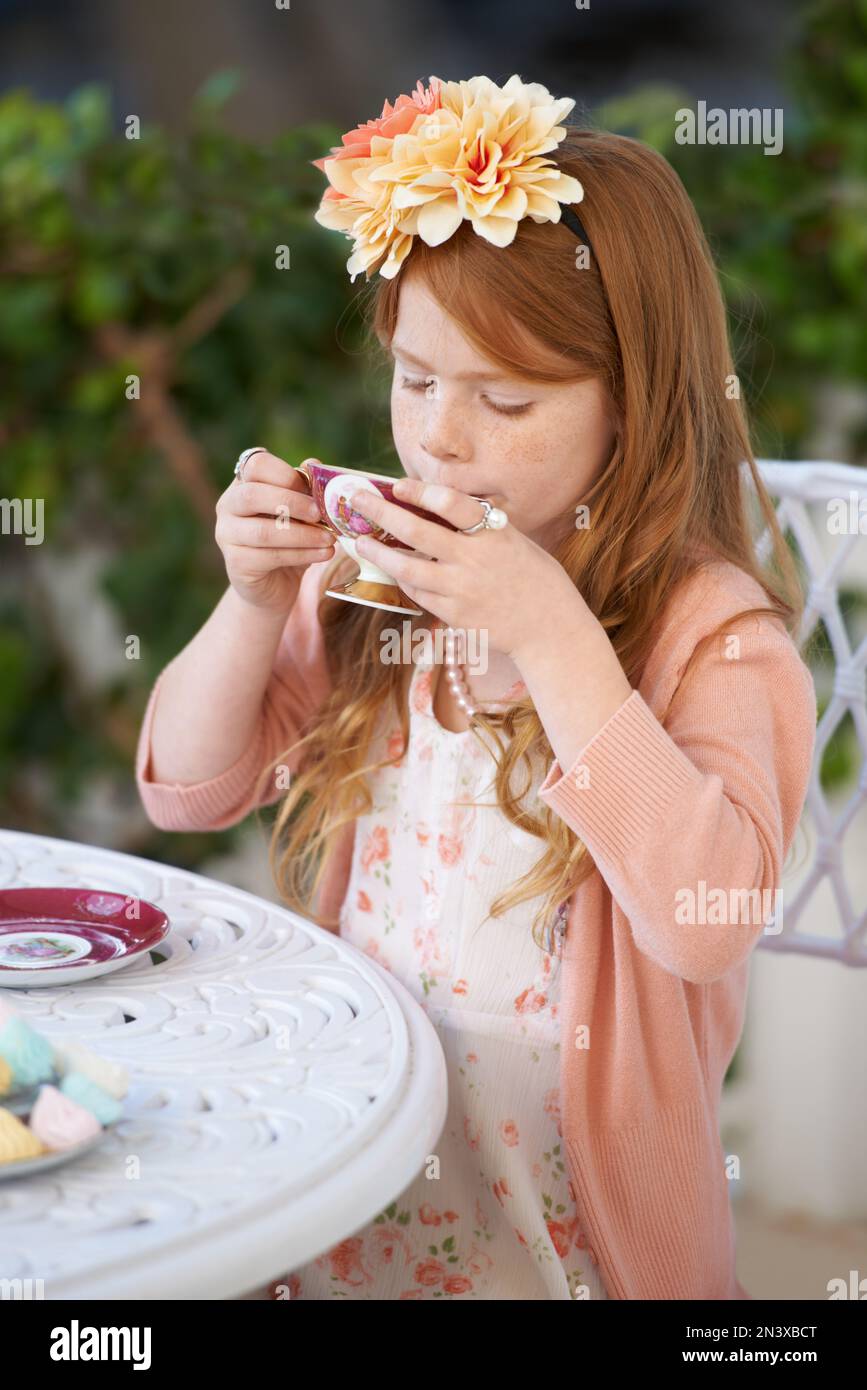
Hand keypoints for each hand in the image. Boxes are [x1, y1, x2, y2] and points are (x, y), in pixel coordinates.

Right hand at [215, 452, 335, 613]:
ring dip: (303, 534)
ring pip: (264, 531)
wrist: (276, 585)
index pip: (255, 464)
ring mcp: (227, 535)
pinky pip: (270, 556)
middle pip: (252, 495)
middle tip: (320, 514)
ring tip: (330, 539)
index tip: (313, 491)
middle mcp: (228, 506)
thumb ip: (306, 489)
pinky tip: (324, 554)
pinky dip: (302, 554)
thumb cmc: (291, 541)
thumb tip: (314, 463)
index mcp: (244, 483)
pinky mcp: (236, 564)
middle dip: (292, 503)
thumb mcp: (302, 513)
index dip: (286, 474)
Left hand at [350, 477, 587, 659]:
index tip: (398, 485)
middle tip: (356, 499)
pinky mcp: (453, 615)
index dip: (420, 490)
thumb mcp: (513, 541)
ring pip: (406, 567)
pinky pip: (418, 593)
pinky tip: (395, 570)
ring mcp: (460, 590)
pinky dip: (404, 579)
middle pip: (415, 531)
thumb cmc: (533, 578)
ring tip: (360, 541)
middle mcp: (473, 560)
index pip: (450, 503)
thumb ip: (478, 527)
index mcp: (492, 534)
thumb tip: (435, 506)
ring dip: (378, 552)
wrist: (548, 627)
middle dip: (380, 512)